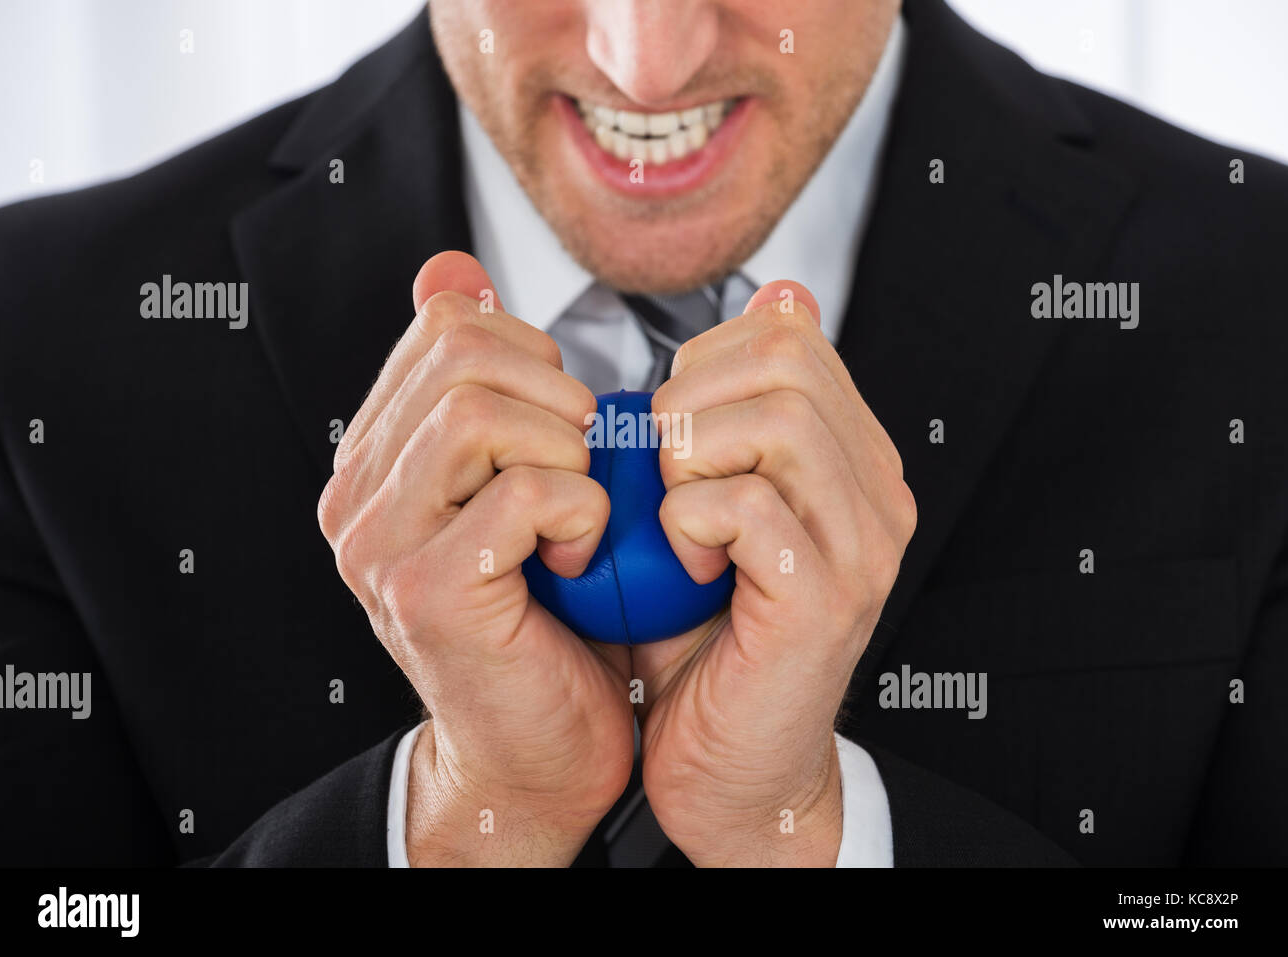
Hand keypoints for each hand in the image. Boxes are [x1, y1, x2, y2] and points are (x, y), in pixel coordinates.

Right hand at [317, 251, 633, 865]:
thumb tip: (448, 271)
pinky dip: (582, 509)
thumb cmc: (545, 616)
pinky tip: (584, 553)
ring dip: (568, 448)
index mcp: (374, 460)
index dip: (531, 352)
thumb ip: (480, 382)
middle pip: (463, 354)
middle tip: (584, 462)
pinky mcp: (428, 592)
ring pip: (481, 412)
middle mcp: (356, 498)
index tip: (561, 418)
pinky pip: (527, 492)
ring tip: (583, 506)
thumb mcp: (510, 481)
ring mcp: (380, 546)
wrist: (540, 748)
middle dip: (555, 393)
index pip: (445, 325)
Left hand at [633, 280, 915, 866]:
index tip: (670, 427)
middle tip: (663, 470)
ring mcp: (861, 547)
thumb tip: (777, 295)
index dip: (703, 361)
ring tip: (675, 515)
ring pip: (777, 420)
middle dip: (691, 398)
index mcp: (853, 460)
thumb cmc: (705, 637)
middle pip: (785, 361)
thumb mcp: (713, 501)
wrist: (730, 766)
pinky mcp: (825, 600)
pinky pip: (748, 505)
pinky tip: (687, 564)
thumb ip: (738, 408)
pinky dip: (688, 522)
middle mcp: (875, 494)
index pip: (790, 336)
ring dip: (690, 457)